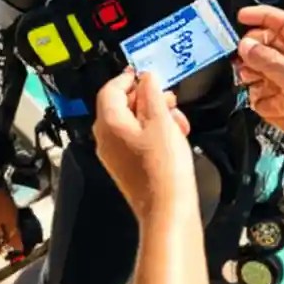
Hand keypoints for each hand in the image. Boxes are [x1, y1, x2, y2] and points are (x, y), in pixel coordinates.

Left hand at [94, 69, 195, 221]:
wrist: (168, 209)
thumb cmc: (164, 169)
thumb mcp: (161, 120)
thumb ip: (152, 93)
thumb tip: (146, 78)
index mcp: (109, 123)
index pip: (110, 89)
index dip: (129, 78)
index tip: (145, 73)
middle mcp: (105, 139)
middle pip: (121, 105)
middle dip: (147, 99)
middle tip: (168, 98)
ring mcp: (114, 155)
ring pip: (132, 123)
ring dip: (155, 116)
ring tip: (177, 122)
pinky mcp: (126, 167)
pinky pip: (135, 140)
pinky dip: (153, 133)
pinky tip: (174, 137)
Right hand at [234, 4, 283, 163]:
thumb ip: (267, 60)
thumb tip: (246, 46)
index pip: (282, 23)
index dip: (261, 17)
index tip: (241, 17)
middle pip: (268, 49)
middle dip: (253, 56)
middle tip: (242, 62)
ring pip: (262, 74)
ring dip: (256, 82)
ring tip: (258, 88)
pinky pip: (264, 98)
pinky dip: (263, 103)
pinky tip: (273, 110)